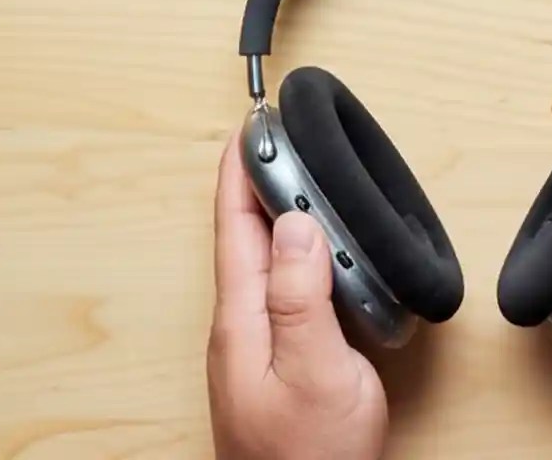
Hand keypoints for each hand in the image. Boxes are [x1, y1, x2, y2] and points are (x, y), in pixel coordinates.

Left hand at [207, 135, 386, 459]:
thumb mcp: (315, 370)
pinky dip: (296, 254)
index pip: (236, 227)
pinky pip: (281, 288)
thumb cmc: (308, 458)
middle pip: (245, 237)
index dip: (240, 171)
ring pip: (262, 261)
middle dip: (257, 180)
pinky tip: (315, 254)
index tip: (251, 125)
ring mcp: (256, 347)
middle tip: (276, 136)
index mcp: (242, 321)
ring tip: (293, 177)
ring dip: (276, 214)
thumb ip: (302, 296)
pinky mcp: (277, 362)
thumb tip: (295, 223)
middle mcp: (241, 328)